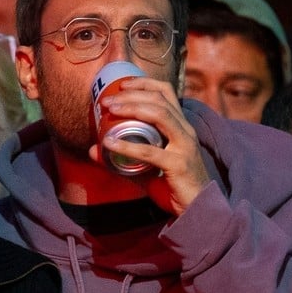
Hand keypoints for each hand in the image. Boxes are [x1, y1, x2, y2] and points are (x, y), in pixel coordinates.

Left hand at [89, 77, 211, 215]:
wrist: (197, 210)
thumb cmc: (172, 186)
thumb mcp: (145, 167)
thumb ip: (123, 158)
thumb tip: (94, 149)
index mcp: (181, 126)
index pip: (166, 92)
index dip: (144, 83)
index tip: (121, 85)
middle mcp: (186, 131)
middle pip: (160, 100)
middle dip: (131, 95)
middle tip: (106, 101)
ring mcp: (184, 146)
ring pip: (160, 115)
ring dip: (132, 108)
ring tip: (110, 110)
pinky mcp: (179, 165)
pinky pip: (150, 152)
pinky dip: (128, 145)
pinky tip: (110, 142)